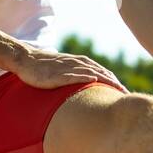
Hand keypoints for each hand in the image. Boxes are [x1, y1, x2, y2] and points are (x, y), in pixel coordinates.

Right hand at [11, 46, 127, 91]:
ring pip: (90, 72)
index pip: (102, 71)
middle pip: (100, 71)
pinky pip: (73, 74)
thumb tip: (84, 88)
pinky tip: (93, 80)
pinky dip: (84, 76)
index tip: (123, 91)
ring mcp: (67, 67)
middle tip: (126, 93)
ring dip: (104, 80)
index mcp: (80, 63)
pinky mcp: (57, 73)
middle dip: (114, 82)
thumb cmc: (44, 67)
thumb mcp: (63, 71)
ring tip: (116, 87)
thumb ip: (75, 76)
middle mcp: (76, 63)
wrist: (26, 59)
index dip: (113, 80)